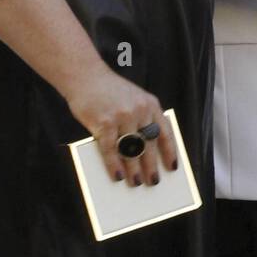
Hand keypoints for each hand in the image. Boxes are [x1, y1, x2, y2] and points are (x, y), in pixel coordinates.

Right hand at [65, 66, 177, 187]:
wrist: (84, 74)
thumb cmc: (107, 91)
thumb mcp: (132, 98)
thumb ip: (139, 120)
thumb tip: (141, 154)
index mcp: (150, 103)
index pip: (165, 131)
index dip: (170, 151)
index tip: (172, 167)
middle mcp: (139, 110)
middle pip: (149, 144)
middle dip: (151, 166)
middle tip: (153, 181)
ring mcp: (122, 116)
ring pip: (132, 150)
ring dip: (134, 170)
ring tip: (136, 182)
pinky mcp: (104, 122)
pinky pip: (111, 150)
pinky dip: (115, 166)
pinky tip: (117, 176)